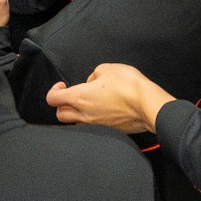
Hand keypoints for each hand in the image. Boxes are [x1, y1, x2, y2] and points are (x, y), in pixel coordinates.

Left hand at [46, 62, 175, 134]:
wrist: (147, 104)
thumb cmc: (127, 84)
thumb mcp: (107, 69)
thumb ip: (93, 76)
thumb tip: (92, 83)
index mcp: (79, 97)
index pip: (52, 99)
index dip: (53, 90)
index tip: (63, 85)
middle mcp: (84, 115)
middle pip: (60, 115)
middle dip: (62, 105)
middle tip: (72, 95)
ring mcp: (96, 125)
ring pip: (76, 122)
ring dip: (76, 113)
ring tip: (88, 103)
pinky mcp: (108, 131)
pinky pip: (92, 126)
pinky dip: (92, 119)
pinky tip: (103, 110)